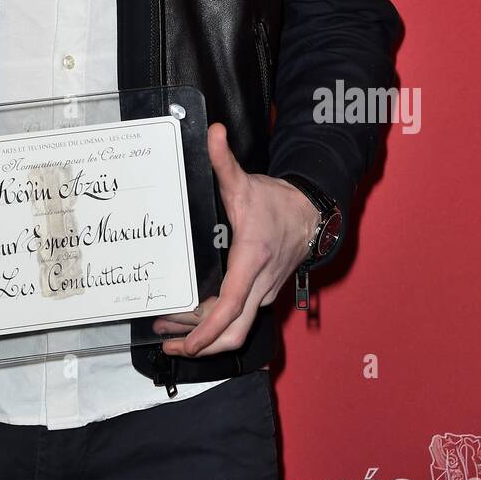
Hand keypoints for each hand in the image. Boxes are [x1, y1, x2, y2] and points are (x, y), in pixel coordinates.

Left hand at [152, 122, 320, 357]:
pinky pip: (239, 317)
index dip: (207, 330)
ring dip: (202, 335)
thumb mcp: (246, 182)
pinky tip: (189, 317)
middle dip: (200, 345)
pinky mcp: (262, 294)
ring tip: (168, 334)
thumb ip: (224, 161)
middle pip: (234, 332)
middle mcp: (260, 284)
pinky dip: (214, 323)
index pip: (230, 306)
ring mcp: (263, 292)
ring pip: (235, 328)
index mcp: (253, 260)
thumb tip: (213, 132)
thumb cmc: (277, 202)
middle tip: (168, 348)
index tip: (187, 344)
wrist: (312, 215)